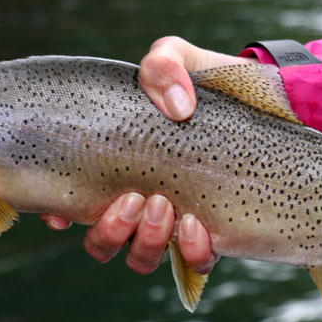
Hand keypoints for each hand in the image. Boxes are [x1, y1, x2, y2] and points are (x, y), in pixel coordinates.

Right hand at [41, 36, 255, 273]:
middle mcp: (139, 200)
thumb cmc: (207, 81)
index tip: (61, 215)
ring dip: (144, 242)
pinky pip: (194, 262)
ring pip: (140, 258)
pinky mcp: (213, 231)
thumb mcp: (179, 58)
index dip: (55, 217)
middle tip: (134, 198)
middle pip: (102, 243)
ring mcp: (174, 221)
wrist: (266, 97)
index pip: (70, 204)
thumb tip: (176, 107)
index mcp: (116, 167)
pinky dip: (190, 251)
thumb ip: (163, 65)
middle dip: (110, 230)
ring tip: (162, 206)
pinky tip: (194, 224)